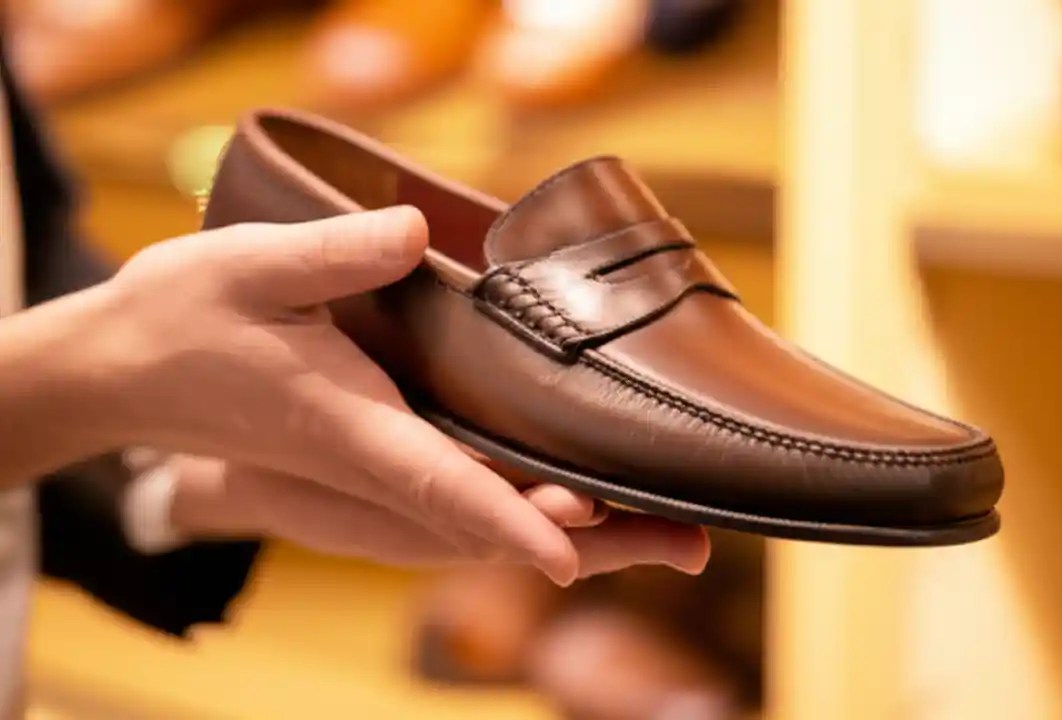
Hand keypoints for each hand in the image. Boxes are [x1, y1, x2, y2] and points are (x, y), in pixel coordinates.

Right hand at [87, 207, 702, 583]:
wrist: (127, 371)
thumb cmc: (183, 320)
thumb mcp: (245, 268)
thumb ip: (330, 257)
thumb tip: (414, 236)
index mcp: (345, 426)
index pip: (438, 481)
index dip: (507, 517)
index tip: (572, 548)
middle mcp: (370, 465)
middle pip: (489, 522)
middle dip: (587, 539)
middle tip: (686, 545)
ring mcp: (377, 473)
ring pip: (487, 523)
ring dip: (574, 533)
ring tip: (666, 537)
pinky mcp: (380, 461)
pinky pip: (468, 502)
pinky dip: (532, 510)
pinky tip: (585, 503)